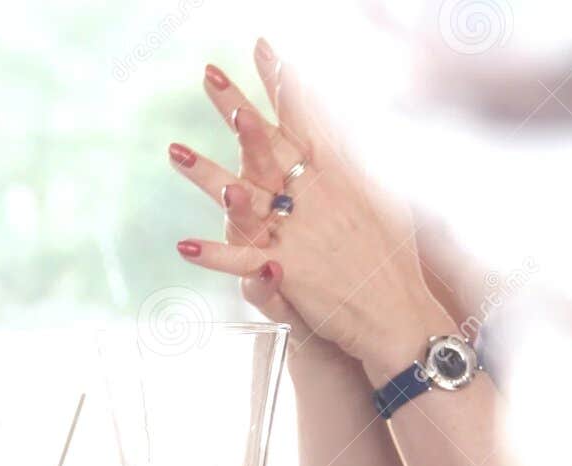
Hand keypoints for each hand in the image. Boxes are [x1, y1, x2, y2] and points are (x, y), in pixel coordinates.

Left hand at [168, 39, 454, 379]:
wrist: (398, 313)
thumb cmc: (391, 258)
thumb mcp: (382, 199)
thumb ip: (356, 165)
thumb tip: (345, 132)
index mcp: (337, 177)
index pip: (305, 119)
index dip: (282, 82)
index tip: (262, 47)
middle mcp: (316, 198)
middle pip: (268, 145)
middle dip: (236, 108)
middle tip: (208, 74)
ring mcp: (299, 234)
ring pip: (245, 198)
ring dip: (208, 175)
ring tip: (173, 150)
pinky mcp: (288, 271)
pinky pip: (242, 261)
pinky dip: (214, 255)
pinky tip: (183, 246)